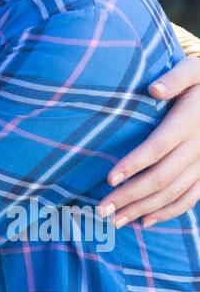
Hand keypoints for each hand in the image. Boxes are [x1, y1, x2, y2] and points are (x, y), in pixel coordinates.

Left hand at [100, 58, 199, 226]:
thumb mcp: (194, 71)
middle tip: (102, 209)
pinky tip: (145, 221)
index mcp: (188, 122)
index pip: (158, 147)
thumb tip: (153, 89)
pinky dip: (168, 213)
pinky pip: (190, 198)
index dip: (134, 164)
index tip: (109, 178)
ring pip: (173, 193)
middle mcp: (198, 147)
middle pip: (161, 177)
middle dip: (130, 196)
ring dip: (143, 209)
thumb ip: (174, 78)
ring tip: (115, 220)